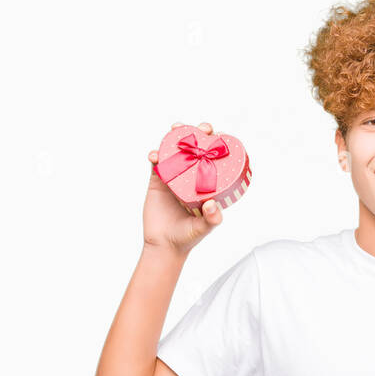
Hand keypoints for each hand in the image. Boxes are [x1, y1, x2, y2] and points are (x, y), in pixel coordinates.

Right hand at [143, 121, 224, 255]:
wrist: (163, 246)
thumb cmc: (188, 238)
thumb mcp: (204, 228)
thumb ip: (212, 219)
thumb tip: (213, 204)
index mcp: (205, 184)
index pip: (213, 160)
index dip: (216, 145)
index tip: (219, 136)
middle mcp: (191, 178)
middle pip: (195, 149)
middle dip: (197, 134)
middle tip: (201, 129)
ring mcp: (174, 177)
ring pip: (175, 151)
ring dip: (174, 137)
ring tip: (176, 129)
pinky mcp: (157, 181)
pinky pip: (157, 163)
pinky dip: (156, 154)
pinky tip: (155, 154)